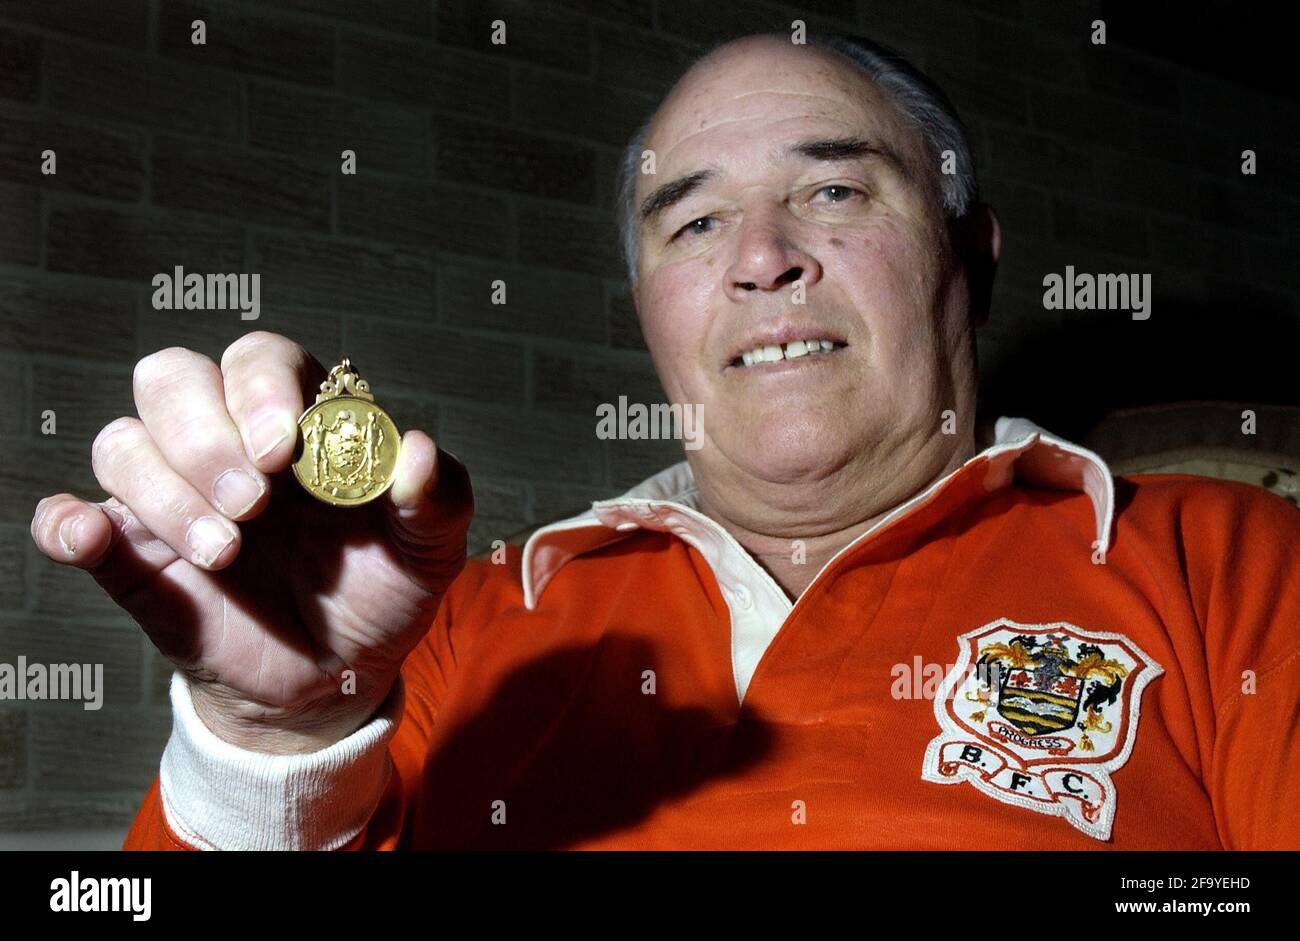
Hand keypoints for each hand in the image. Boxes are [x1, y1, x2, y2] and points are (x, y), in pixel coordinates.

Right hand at [30, 332, 472, 752]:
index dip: (262, 389)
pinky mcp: (132, 555)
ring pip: (123, 442)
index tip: (285, 449)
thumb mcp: (430, 548)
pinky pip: (70, 520)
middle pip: (174, 379)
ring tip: (227, 551)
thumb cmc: (382, 589)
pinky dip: (66, 522)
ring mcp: (172, 494)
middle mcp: (226, 442)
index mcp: (297, 420)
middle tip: (253, 504)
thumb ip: (439, 497)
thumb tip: (419, 453)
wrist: (338, 674)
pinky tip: (91, 539)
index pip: (257, 358)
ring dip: (165, 491)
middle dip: (206, 436)